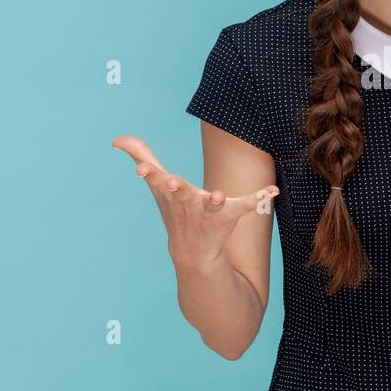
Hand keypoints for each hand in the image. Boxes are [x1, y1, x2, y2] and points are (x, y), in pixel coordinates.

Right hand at [111, 135, 278, 268]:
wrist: (191, 251)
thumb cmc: (173, 209)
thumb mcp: (155, 184)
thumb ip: (141, 156)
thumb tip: (117, 139)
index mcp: (169, 191)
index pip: (156, 180)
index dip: (148, 172)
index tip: (140, 169)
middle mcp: (187, 202)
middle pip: (181, 194)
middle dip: (175, 188)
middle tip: (170, 182)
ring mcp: (208, 212)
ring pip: (211, 206)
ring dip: (214, 201)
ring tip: (217, 195)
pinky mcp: (228, 216)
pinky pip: (245, 205)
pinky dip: (259, 198)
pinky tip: (273, 191)